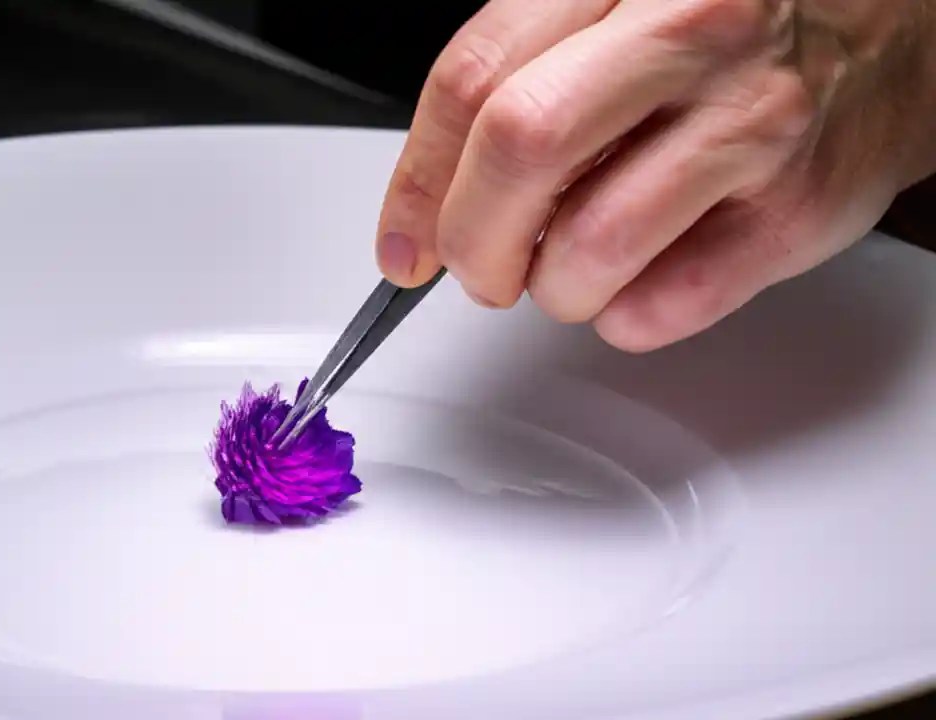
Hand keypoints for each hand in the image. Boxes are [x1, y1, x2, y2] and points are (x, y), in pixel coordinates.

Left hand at [375, 0, 935, 351]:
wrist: (899, 30)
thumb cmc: (738, 25)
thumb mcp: (619, 8)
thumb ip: (523, 77)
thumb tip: (433, 201)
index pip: (472, 78)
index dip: (417, 181)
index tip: (403, 244)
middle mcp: (688, 30)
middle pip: (520, 149)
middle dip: (473, 240)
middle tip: (478, 268)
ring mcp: (750, 120)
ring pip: (589, 247)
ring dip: (551, 289)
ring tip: (565, 273)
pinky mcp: (797, 209)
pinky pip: (665, 306)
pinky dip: (623, 316)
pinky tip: (635, 282)